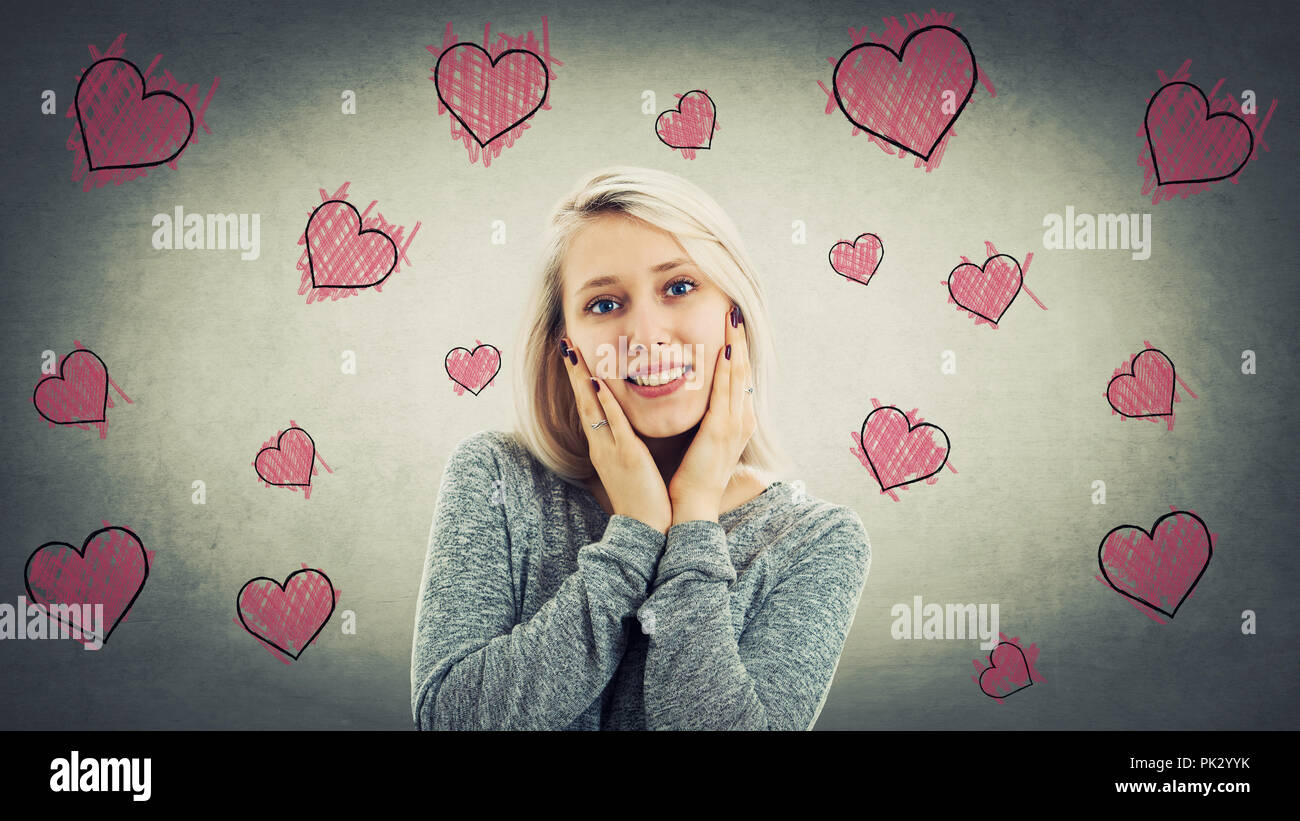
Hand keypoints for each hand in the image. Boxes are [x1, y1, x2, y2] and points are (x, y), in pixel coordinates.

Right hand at [561, 335, 672, 534]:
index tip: (573, 355)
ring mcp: (612, 450)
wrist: (647, 531)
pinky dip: (605, 404)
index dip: (579, 381)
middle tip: (564, 343)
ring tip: (573, 353)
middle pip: (582, 401)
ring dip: (582, 379)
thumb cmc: (644, 499)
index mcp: (603, 446)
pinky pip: (614, 425)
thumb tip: (628, 426)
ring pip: (592, 408)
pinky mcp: (627, 456)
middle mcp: (602, 445)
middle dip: (573, 372)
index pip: (587, 407)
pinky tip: (598, 384)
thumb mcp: (632, 466)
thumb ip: (627, 444)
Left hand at [667, 305, 755, 523]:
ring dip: (735, 343)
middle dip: (739, 337)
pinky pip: (724, 392)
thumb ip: (707, 420)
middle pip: (742, 369)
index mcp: (738, 421)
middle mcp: (742, 420)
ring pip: (737, 375)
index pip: (739, 376)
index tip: (732, 323)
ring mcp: (734, 425)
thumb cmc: (692, 476)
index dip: (737, 348)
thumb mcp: (704, 442)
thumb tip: (700, 402)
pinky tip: (723, 347)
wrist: (692, 506)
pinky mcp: (721, 431)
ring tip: (732, 317)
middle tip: (735, 308)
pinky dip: (726, 368)